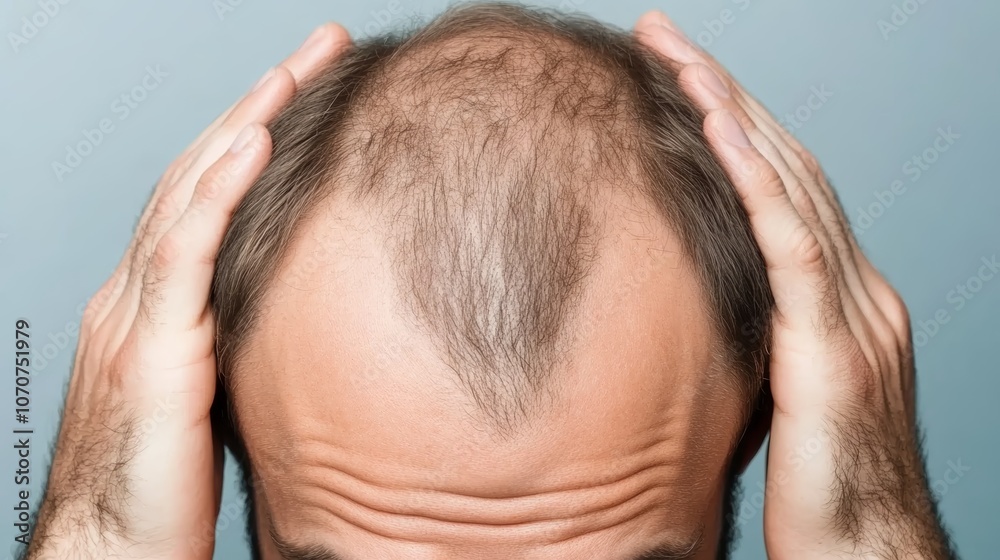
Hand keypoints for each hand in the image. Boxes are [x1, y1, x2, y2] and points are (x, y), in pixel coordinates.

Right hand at [27, 25, 349, 559]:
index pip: (211, 193)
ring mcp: (138, 311)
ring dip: (247, 122)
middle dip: (262, 104)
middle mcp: (140, 291)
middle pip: (204, 172)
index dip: (258, 136)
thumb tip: (308, 317)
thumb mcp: (215, 392)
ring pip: (191, 192)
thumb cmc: (163, 484)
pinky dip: (217, 190)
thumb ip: (245, 341)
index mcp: (160, 302)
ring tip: (297, 70)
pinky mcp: (149, 345)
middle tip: (318, 52)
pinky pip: (183, 250)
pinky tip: (253, 141)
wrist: (114, 548)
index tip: (315, 94)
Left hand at [635, 13, 953, 558]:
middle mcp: (855, 289)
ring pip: (789, 187)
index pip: (780, 185)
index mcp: (838, 298)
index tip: (675, 78)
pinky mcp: (834, 347)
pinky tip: (720, 133)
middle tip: (665, 38)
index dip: (730, 124)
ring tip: (679, 60)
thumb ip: (750, 332)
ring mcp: (852, 312)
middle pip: (783, 165)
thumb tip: (693, 300)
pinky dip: (757, 182)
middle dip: (722, 93)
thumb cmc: (816, 482)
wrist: (863, 549)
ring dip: (731, 115)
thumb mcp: (774, 387)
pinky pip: (794, 245)